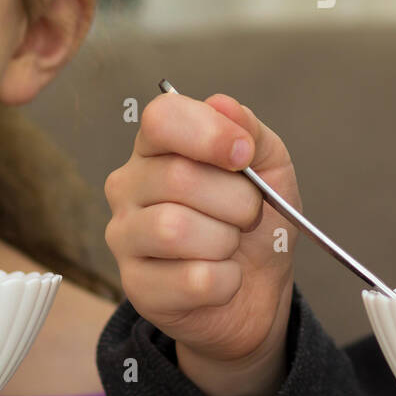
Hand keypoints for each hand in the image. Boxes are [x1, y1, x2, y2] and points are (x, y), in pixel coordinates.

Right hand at [104, 89, 300, 395]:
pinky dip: (226, 281)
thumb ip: (251, 131)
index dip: (209, 133)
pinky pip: (192, 280)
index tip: (244, 155)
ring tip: (230, 246)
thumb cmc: (256, 223)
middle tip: (248, 215)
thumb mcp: (270, 167)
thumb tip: (222, 104)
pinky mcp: (137, 287)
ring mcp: (125, 237)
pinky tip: (222, 278)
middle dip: (236, 200)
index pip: (162, 118)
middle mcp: (129, 185)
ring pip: (176, 229)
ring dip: (226, 241)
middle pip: (179, 177)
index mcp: (158, 147)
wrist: (258, 291)